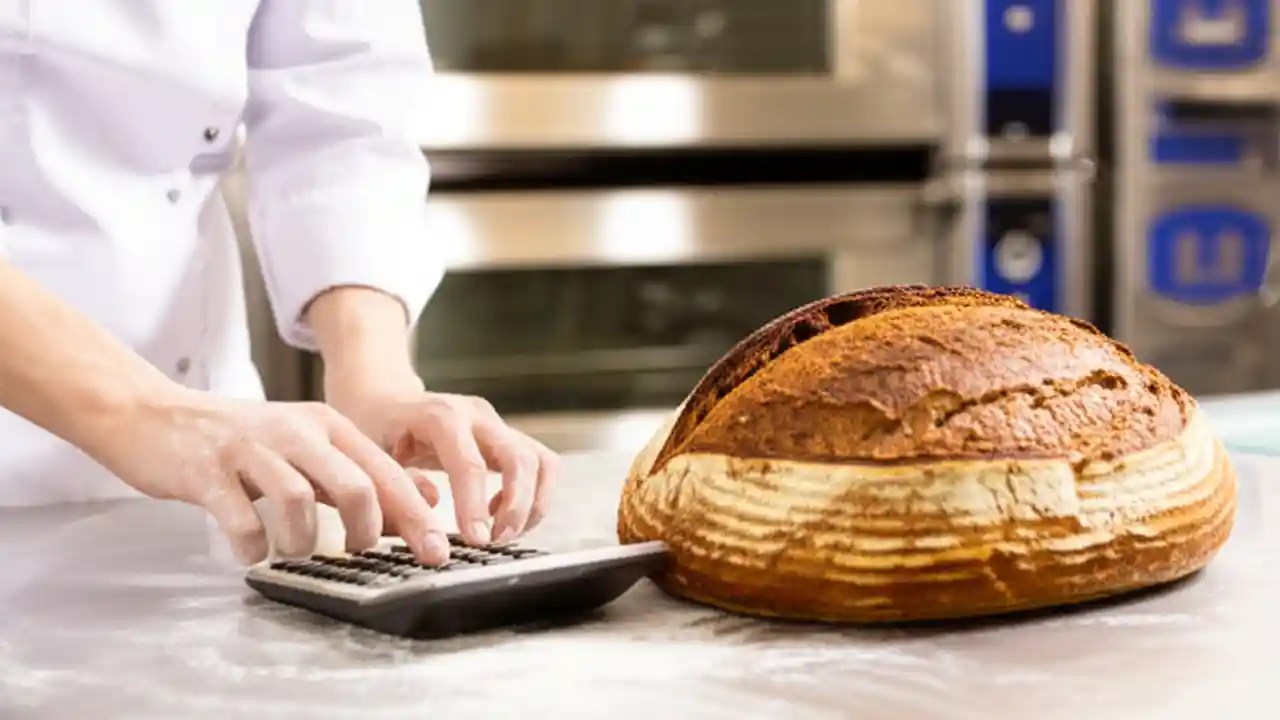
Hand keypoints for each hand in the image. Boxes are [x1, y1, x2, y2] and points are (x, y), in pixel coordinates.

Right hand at [92, 386, 449, 566]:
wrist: (152, 415)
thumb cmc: (238, 441)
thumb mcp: (308, 447)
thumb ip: (360, 472)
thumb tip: (424, 496)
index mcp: (326, 425)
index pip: (385, 472)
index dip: (415, 515)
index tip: (436, 552)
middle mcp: (295, 431)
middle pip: (356, 484)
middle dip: (369, 531)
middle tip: (362, 556)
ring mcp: (250, 450)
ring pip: (300, 500)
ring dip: (303, 540)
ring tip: (293, 551)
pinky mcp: (207, 471)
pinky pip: (240, 518)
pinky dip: (250, 545)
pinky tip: (250, 552)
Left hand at [330, 386, 558, 547]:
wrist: (382, 400)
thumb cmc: (372, 431)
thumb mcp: (369, 460)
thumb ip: (398, 490)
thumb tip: (432, 519)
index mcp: (439, 415)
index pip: (469, 463)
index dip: (475, 505)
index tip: (477, 541)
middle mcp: (475, 414)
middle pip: (519, 458)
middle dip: (516, 506)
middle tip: (495, 542)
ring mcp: (496, 424)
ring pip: (539, 461)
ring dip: (532, 504)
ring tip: (503, 534)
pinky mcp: (507, 437)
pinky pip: (540, 465)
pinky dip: (534, 496)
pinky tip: (501, 515)